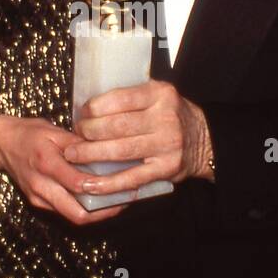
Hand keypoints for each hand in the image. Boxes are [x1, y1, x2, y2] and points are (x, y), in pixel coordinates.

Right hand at [0, 117, 128, 225]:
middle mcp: (41, 186)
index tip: (125, 183)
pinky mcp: (39, 203)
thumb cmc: (29, 134)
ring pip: (73, 217)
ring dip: (97, 213)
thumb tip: (105, 150)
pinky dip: (84, 208)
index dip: (104, 188)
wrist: (2, 144)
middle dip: (105, 212)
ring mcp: (39, 198)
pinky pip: (65, 212)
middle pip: (77, 214)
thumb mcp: (54, 131)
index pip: (79, 185)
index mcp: (46, 164)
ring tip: (117, 201)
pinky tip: (98, 198)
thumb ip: (79, 143)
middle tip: (126, 201)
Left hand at [62, 79, 213, 197]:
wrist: (205, 140)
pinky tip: (90, 184)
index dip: (93, 108)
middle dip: (88, 132)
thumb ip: (130, 97)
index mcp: (160, 94)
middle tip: (75, 137)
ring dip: (90, 155)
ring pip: (119, 151)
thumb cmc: (171, 116)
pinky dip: (108, 183)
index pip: (118, 98)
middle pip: (115, 126)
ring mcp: (166, 145)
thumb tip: (88, 107)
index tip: (82, 115)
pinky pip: (131, 177)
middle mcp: (165, 118)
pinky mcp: (165, 169)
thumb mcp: (157, 96)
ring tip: (73, 155)